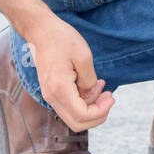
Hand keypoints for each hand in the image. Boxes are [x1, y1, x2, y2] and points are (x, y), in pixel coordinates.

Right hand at [27, 16, 114, 130]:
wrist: (41, 31)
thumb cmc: (62, 39)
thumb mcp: (84, 57)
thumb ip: (90, 81)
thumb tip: (92, 94)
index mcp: (60, 89)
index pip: (82, 115)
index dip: (101, 112)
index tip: (111, 98)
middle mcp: (51, 96)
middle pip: (76, 123)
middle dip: (97, 115)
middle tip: (109, 97)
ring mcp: (49, 95)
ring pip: (72, 116)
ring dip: (91, 107)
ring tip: (102, 87)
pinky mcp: (51, 90)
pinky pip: (68, 105)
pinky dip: (82, 101)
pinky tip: (91, 86)